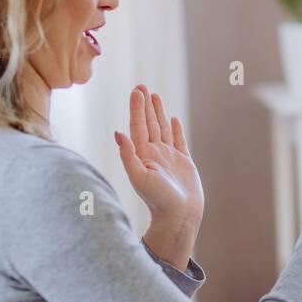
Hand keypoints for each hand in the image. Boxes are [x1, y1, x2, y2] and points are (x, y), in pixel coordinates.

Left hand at [115, 85, 203, 266]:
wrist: (179, 216)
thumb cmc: (158, 200)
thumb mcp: (139, 177)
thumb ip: (128, 155)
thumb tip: (117, 133)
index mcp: (142, 155)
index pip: (138, 126)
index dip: (136, 108)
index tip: (137, 90)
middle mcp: (154, 153)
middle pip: (149, 123)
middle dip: (145, 105)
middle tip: (142, 85)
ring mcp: (168, 157)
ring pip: (162, 128)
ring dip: (158, 112)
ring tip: (155, 96)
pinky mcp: (183, 162)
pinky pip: (178, 140)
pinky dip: (175, 129)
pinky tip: (173, 119)